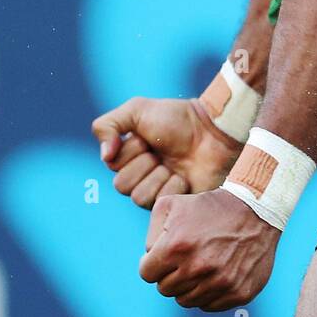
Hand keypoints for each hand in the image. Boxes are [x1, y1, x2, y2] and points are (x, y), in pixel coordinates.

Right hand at [92, 96, 242, 207]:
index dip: (131, 151)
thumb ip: (108, 125)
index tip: (147, 139)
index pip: (112, 165)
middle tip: (162, 153)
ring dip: (160, 176)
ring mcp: (158, 193)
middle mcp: (141, 177)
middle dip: (145, 164)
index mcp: (129, 156)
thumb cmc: (177, 119)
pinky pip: (161, 206)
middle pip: (123, 185)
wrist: (213, 131)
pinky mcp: (175, 206)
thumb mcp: (137, 109)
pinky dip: (174, 188)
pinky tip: (185, 178)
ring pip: (139, 198)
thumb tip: (104, 156)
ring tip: (176, 165)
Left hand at [139, 188, 279, 310]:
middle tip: (186, 257)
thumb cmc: (210, 207)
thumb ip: (150, 233)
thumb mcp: (171, 205)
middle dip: (170, 274)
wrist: (255, 210)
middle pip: (165, 289)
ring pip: (186, 300)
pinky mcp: (238, 293)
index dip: (153, 263)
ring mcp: (219, 283)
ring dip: (189, 285)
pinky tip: (215, 273)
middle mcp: (197, 268)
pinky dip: (208, 293)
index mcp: (176, 246)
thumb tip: (149, 258)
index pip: (147, 274)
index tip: (166, 254)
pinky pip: (209, 305)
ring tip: (201, 264)